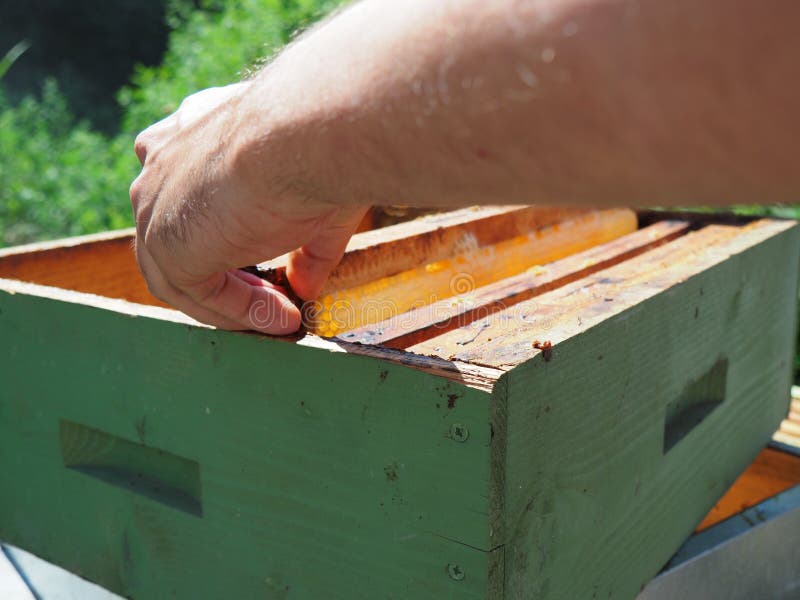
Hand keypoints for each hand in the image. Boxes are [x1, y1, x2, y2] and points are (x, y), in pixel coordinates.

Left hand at [130, 82, 367, 333]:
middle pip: (181, 235)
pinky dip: (237, 310)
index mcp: (190, 131)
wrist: (305, 136)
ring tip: (283, 317)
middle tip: (276, 300)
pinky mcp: (164, 241)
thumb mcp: (313, 199)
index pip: (186, 187)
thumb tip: (307, 287)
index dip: (222, 232)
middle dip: (227, 275)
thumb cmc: (319, 147)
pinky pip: (197, 291)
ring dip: (234, 302)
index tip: (265, 265)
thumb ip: (305, 247)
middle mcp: (162, 160)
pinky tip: (278, 315)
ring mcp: (155, 202)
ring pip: (182, 271)